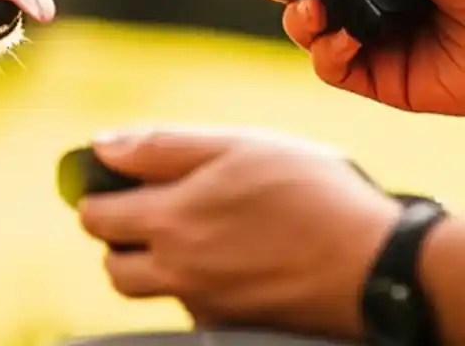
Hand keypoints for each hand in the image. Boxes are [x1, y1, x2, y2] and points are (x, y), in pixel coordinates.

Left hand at [79, 127, 400, 337]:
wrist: (378, 263)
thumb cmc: (312, 195)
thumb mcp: (237, 147)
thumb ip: (161, 147)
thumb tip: (101, 147)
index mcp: (168, 220)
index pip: (94, 217)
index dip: (97, 196)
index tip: (117, 184)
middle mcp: (176, 270)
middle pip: (113, 264)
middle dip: (119, 236)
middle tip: (151, 211)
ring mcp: (203, 304)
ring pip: (148, 290)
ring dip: (151, 265)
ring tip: (189, 236)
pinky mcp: (231, 326)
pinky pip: (189, 309)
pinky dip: (194, 287)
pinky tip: (229, 263)